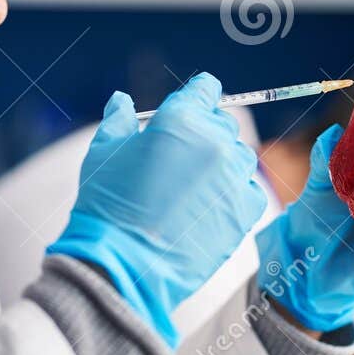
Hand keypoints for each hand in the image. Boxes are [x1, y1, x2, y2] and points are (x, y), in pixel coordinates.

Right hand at [48, 73, 266, 346]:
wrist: (123, 265)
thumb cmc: (108, 206)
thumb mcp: (104, 153)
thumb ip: (118, 120)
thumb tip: (121, 100)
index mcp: (182, 119)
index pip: (205, 89)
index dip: (195, 98)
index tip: (189, 110)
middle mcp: (215, 142)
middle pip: (223, 124)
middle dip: (204, 134)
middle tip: (178, 160)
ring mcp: (235, 177)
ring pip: (239, 157)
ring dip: (221, 165)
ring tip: (190, 189)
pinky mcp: (246, 211)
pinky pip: (249, 190)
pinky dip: (233, 194)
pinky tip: (206, 207)